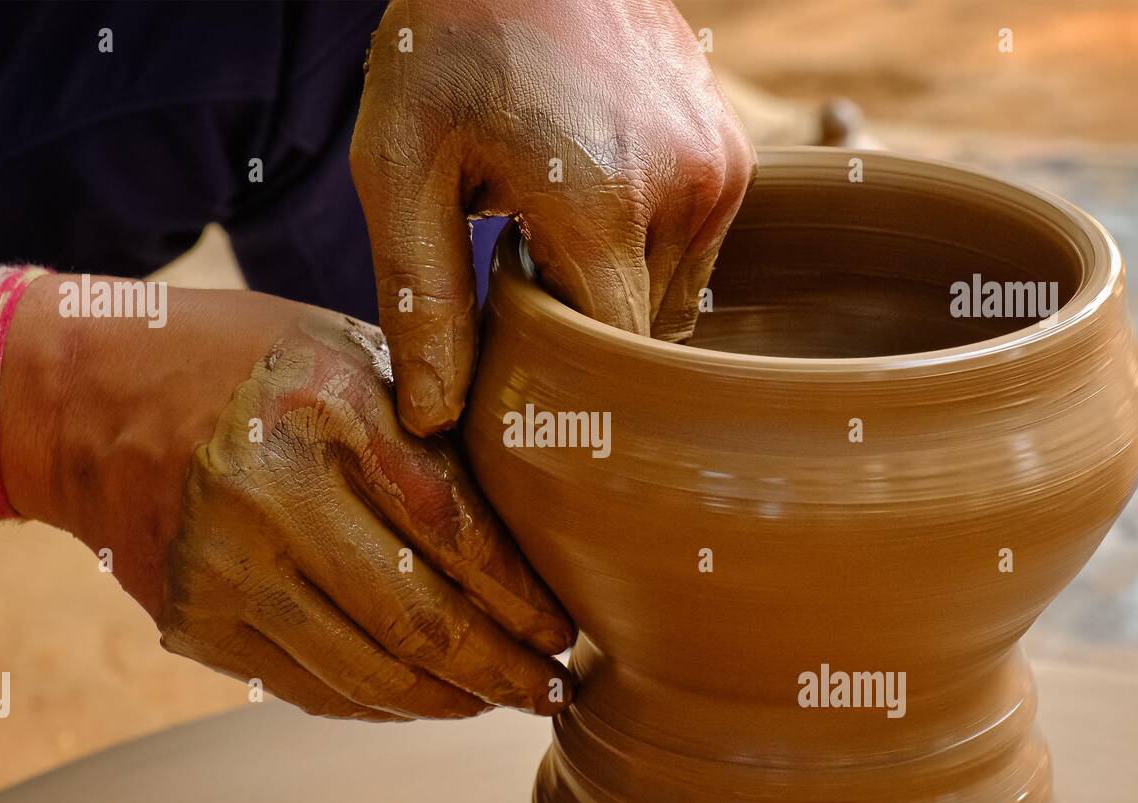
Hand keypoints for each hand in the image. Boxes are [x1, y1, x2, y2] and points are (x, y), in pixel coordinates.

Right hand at [159, 310, 574, 718]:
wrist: (82, 396)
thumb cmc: (240, 362)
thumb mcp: (343, 352)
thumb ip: (426, 425)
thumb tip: (527, 522)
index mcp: (325, 412)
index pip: (452, 528)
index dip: (518, 596)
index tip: (561, 629)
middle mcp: (268, 497)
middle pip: (416, 620)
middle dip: (501, 671)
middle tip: (551, 690)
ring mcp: (221, 569)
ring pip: (365, 674)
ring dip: (446, 701)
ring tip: (498, 702)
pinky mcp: (191, 621)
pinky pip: (306, 687)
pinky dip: (376, 703)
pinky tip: (420, 698)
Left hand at [351, 0, 756, 435]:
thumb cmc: (448, 48)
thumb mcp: (401, 168)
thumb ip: (423, 299)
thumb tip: (437, 418)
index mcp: (604, 204)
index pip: (610, 356)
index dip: (558, 367)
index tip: (506, 344)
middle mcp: (688, 188)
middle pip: (642, 330)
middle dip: (580, 322)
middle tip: (515, 261)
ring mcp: (724, 164)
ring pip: (675, 295)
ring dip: (616, 286)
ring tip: (553, 221)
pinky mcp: (736, 148)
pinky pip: (695, 246)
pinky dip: (646, 247)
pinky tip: (591, 195)